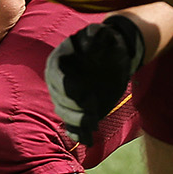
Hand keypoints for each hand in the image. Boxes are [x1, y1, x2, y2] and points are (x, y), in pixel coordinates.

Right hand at [45, 14, 145, 142]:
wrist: (115, 59)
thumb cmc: (109, 45)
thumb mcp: (106, 36)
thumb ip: (98, 33)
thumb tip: (93, 34)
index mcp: (59, 61)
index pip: (57, 78)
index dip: (69, 89)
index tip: (86, 96)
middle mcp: (57, 80)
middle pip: (59, 99)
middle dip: (74, 109)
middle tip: (92, 113)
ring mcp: (65, 96)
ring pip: (63, 113)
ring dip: (77, 121)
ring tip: (93, 125)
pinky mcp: (75, 109)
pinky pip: (71, 124)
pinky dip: (78, 133)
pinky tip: (88, 140)